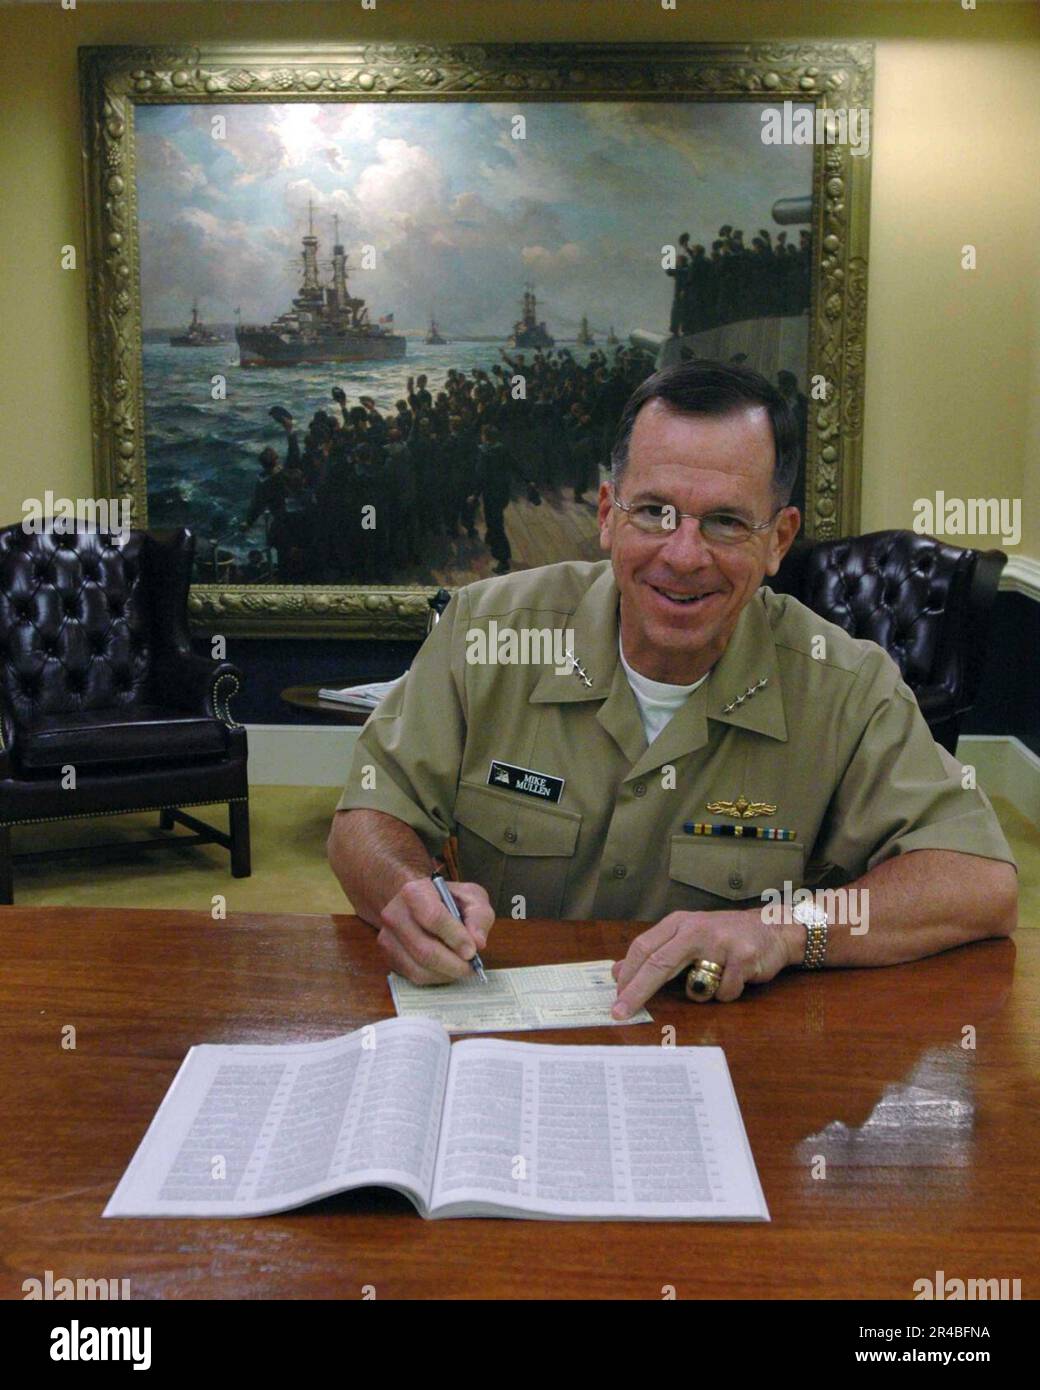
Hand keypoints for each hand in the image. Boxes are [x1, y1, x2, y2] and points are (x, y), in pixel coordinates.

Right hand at [377, 877, 494, 985]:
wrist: (418, 904)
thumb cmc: (447, 900)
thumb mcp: (471, 897)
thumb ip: (479, 916)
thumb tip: (478, 942)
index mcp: (414, 892)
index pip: (433, 917)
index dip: (455, 937)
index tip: (472, 951)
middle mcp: (394, 915)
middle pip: (424, 950)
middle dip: (453, 963)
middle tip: (471, 966)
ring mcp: (388, 938)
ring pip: (419, 967)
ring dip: (446, 973)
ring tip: (462, 967)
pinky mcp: (389, 957)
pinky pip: (414, 976)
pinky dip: (436, 977)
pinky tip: (448, 969)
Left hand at [610, 909, 798, 1016]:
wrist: (774, 928)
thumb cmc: (724, 937)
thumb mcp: (685, 937)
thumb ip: (654, 953)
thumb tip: (616, 973)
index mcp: (678, 923)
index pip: (643, 948)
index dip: (627, 975)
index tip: (615, 998)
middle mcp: (696, 929)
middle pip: (658, 963)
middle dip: (637, 991)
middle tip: (621, 1012)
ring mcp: (720, 942)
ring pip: (694, 986)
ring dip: (701, 993)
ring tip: (716, 978)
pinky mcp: (743, 958)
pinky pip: (723, 993)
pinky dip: (727, 993)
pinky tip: (737, 977)